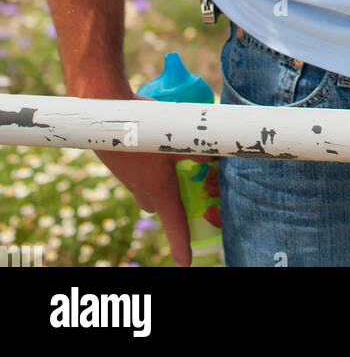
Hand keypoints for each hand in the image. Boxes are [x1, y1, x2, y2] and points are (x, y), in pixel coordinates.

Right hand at [82, 86, 212, 266]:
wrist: (105, 113)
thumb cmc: (145, 129)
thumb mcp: (180, 139)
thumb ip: (201, 150)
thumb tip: (216, 157)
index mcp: (158, 191)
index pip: (174, 225)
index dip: (181, 245)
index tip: (184, 263)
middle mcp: (142, 190)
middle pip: (161, 205)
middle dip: (172, 201)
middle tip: (187, 184)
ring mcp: (128, 179)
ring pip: (148, 188)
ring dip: (160, 179)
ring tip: (169, 155)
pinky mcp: (120, 164)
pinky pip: (137, 173)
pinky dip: (147, 164)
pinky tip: (150, 142)